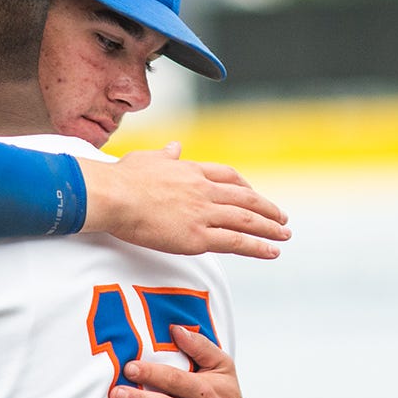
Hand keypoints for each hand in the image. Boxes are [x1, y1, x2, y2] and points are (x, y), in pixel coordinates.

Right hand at [80, 144, 289, 258]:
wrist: (112, 196)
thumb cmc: (121, 178)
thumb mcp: (147, 158)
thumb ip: (165, 154)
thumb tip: (175, 146)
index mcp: (191, 171)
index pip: (228, 176)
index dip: (245, 185)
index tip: (254, 193)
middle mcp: (203, 190)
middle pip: (245, 198)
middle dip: (267, 208)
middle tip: (282, 218)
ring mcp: (203, 213)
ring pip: (247, 220)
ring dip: (270, 228)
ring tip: (284, 235)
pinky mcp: (197, 237)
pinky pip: (236, 242)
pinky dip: (258, 247)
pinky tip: (272, 251)